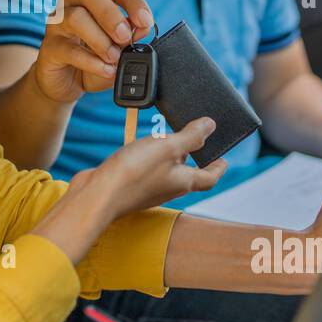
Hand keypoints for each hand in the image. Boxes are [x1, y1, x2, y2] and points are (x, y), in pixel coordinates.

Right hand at [33, 0, 153, 104]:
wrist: (66, 82)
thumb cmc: (93, 57)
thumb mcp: (118, 47)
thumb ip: (130, 36)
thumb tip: (141, 29)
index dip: (133, 2)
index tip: (145, 21)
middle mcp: (71, 2)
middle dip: (111, 14)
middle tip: (125, 37)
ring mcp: (56, 23)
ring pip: (75, 17)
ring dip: (100, 39)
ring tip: (114, 57)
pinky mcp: (48, 47)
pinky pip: (68, 48)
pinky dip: (91, 61)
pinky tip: (105, 69)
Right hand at [89, 117, 228, 220]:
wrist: (97, 196)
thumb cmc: (133, 173)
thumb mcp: (167, 147)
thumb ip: (191, 136)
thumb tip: (211, 126)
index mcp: (183, 181)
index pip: (209, 178)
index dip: (219, 167)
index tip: (224, 159)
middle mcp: (168, 188)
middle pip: (187, 173)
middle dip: (193, 157)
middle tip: (195, 138)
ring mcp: (148, 188)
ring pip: (166, 170)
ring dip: (170, 155)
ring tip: (167, 136)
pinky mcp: (131, 185)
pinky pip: (147, 170)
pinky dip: (150, 157)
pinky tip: (141, 146)